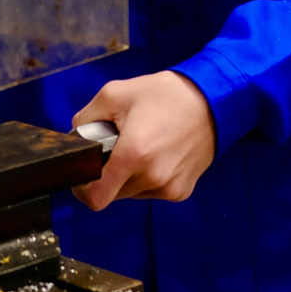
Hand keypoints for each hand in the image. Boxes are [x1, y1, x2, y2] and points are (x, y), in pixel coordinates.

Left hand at [70, 72, 217, 209]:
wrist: (214, 100)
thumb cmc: (166, 94)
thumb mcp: (116, 93)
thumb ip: (86, 118)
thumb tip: (75, 138)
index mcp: (133, 154)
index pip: (95, 198)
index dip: (83, 189)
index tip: (86, 171)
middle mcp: (152, 177)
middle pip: (111, 193)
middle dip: (107, 174)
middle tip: (118, 146)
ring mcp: (169, 188)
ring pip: (130, 193)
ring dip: (128, 176)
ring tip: (141, 145)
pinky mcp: (181, 192)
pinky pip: (150, 191)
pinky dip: (147, 178)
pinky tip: (158, 153)